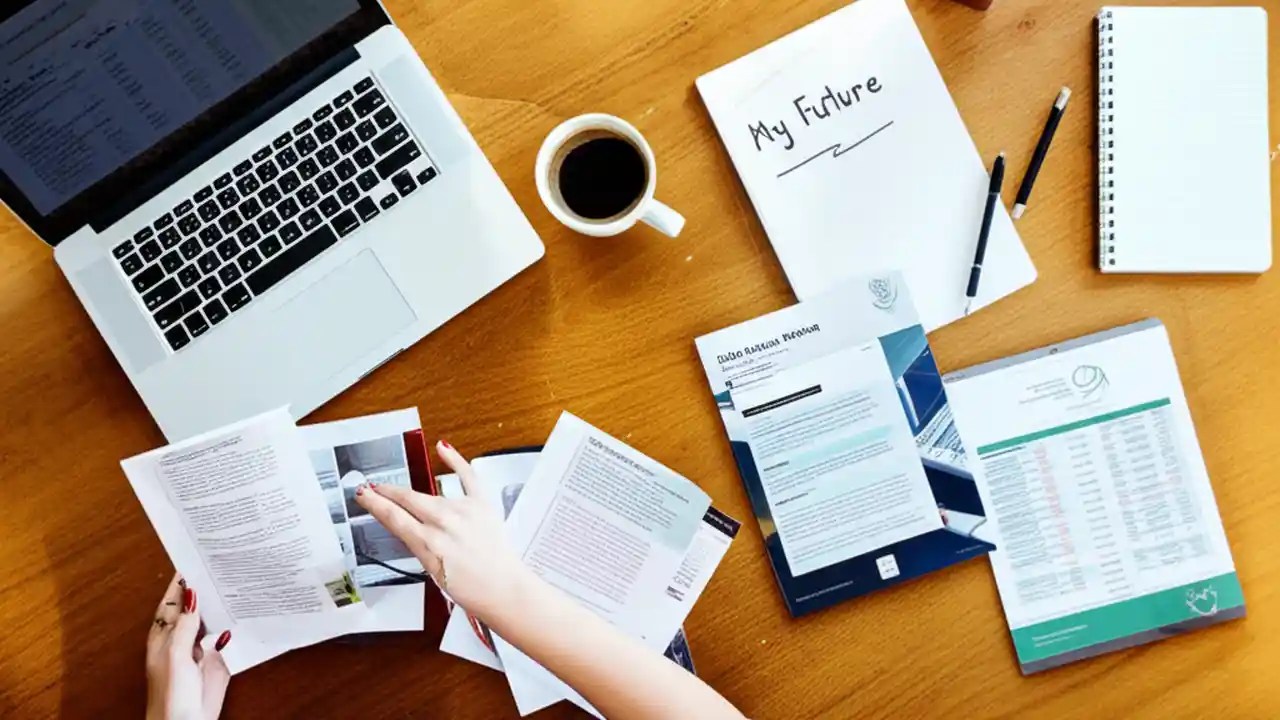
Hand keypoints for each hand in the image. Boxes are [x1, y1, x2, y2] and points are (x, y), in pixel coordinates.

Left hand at [145, 573, 230, 719]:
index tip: (197, 558)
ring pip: (211, 619)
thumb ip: (184, 625)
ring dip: (222, 605)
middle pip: (194, 606)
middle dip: (206, 588)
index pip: (173, 599)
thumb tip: (191, 594)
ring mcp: (199, 650)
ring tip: (237, 582)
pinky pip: (227, 637)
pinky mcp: (217, 662)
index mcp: (164, 635)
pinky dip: (235, 625)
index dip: (183, 580)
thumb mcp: (175, 655)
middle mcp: (182, 639)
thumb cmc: (170, 696)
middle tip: (223, 565)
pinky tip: (244, 614)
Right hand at [355, 440, 530, 623]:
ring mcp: (463, 510)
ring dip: (411, 492)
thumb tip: (405, 527)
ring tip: (397, 488)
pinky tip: (443, 448)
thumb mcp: (431, 571)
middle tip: (372, 488)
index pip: (392, 516)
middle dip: (386, 492)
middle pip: (407, 499)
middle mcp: (443, 522)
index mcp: (427, 544)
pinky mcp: (482, 504)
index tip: (363, 494)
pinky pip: (467, 476)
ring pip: (430, 494)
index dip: (374, 503)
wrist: (503, 589)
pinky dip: (455, 461)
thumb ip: (418, 545)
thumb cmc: (471, 588)